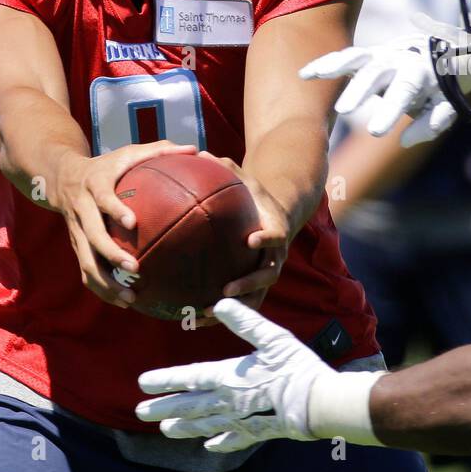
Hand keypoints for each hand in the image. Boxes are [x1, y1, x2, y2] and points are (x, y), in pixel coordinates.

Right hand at [52, 140, 196, 308]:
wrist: (60, 176)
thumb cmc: (107, 164)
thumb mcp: (129, 152)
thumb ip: (160, 151)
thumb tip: (196, 149)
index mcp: (95, 186)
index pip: (103, 199)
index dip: (115, 210)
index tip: (133, 223)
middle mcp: (82, 210)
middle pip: (92, 236)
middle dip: (111, 255)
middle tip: (136, 269)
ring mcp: (76, 231)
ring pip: (85, 261)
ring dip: (106, 282)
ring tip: (130, 298)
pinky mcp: (76, 246)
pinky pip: (86, 272)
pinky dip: (102, 289)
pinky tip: (124, 302)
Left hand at [136, 297, 331, 449]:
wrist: (318, 403)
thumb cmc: (296, 366)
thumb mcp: (272, 337)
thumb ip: (245, 322)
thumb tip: (220, 302)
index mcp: (229, 377)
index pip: (190, 378)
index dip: (165, 380)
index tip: (142, 383)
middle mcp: (228, 401)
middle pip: (190, 405)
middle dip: (164, 407)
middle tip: (140, 412)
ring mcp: (242, 420)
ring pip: (205, 425)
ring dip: (184, 427)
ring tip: (165, 429)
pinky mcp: (258, 432)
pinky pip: (234, 438)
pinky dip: (220, 442)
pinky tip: (210, 446)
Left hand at [193, 152, 289, 323]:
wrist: (276, 216)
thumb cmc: (256, 196)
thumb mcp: (246, 180)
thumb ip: (227, 169)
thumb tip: (199, 152)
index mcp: (275, 229)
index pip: (276, 235)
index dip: (267, 239)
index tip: (251, 240)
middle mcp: (275, 255)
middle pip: (267, 275)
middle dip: (247, 286)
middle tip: (225, 291)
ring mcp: (267, 272)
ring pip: (255, 297)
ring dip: (233, 309)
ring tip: (205, 314)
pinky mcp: (257, 284)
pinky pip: (243, 304)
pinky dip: (222, 314)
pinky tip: (193, 318)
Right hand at [299, 34, 456, 147]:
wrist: (441, 55)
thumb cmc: (441, 88)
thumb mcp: (446, 107)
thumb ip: (431, 124)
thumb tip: (405, 141)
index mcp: (420, 72)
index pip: (405, 90)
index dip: (390, 110)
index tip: (375, 132)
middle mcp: (399, 59)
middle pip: (377, 71)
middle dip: (360, 89)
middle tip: (345, 110)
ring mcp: (381, 54)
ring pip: (357, 57)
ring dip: (335, 66)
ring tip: (315, 76)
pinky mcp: (367, 55)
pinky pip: (345, 57)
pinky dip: (325, 63)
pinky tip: (304, 74)